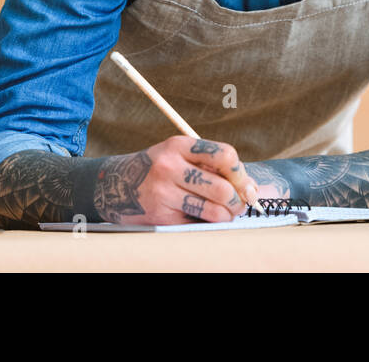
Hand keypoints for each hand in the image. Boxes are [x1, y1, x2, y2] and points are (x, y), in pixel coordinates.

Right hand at [100, 136, 258, 224]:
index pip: (224, 155)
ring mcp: (163, 192)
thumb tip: (252, 189)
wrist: (116, 184)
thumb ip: (212, 166)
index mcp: (179, 145)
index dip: (241, 173)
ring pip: (212, 209)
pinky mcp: (160, 215)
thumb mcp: (180, 155)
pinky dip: (207, 222)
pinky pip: (196, 222)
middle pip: (221, 187)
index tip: (246, 184)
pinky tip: (203, 217)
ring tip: (226, 213)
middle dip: (238, 200)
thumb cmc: (160, 169)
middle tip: (239, 204)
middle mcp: (170, 166)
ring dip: (226, 215)